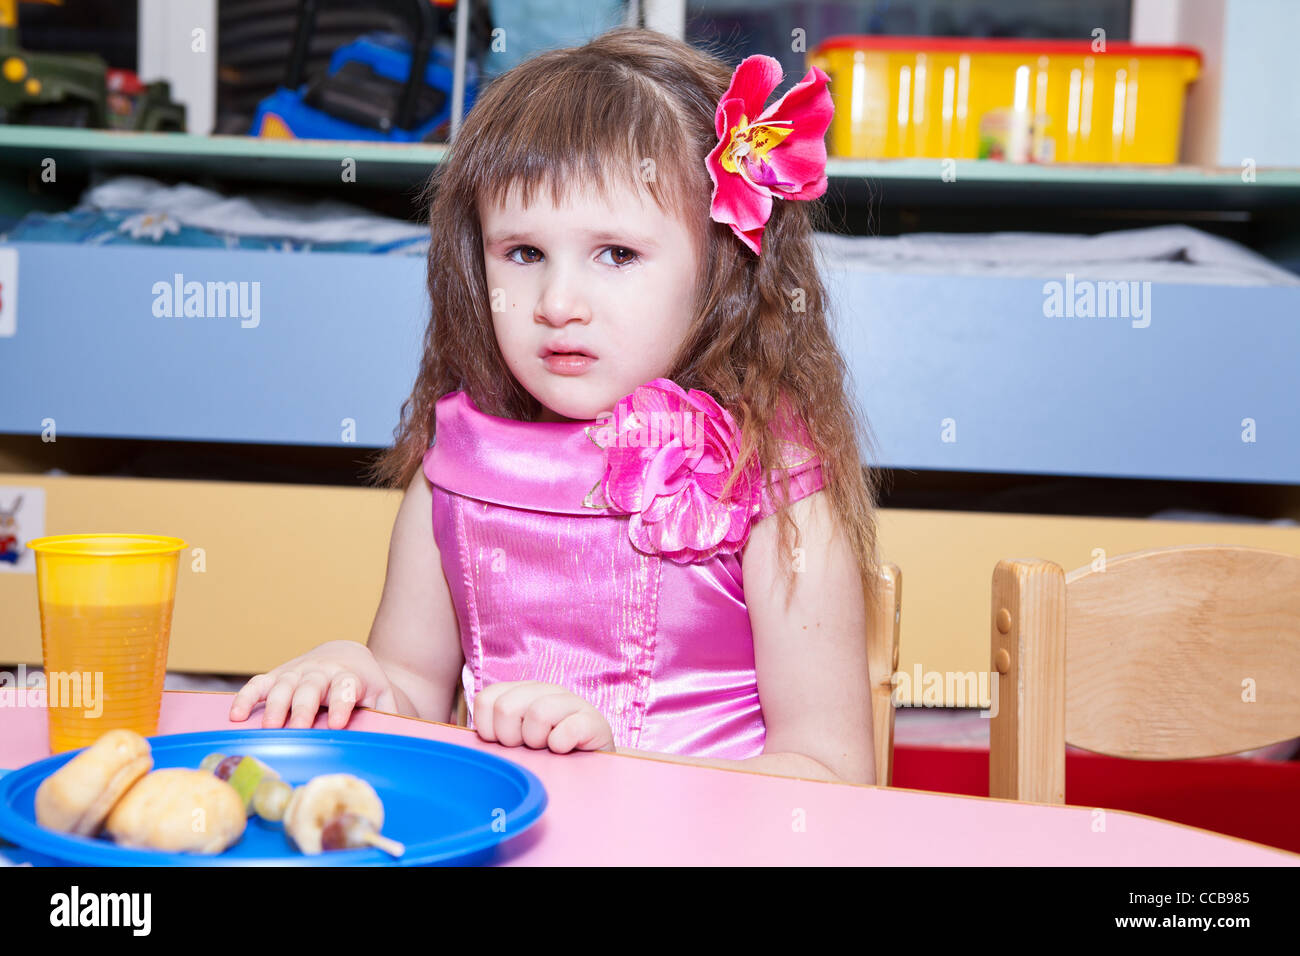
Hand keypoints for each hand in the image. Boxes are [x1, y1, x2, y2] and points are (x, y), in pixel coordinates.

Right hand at [229, 640, 399, 729]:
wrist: (346, 655)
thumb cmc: (363, 685)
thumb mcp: (381, 696)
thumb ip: (386, 716)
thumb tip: (392, 742)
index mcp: (349, 677)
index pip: (346, 686)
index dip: (342, 703)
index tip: (338, 722)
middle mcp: (321, 672)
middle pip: (310, 687)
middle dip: (302, 708)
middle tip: (295, 729)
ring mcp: (297, 672)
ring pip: (283, 685)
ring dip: (274, 706)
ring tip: (268, 728)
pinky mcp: (278, 675)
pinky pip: (258, 684)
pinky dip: (246, 697)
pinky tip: (236, 716)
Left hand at [472, 681, 614, 753]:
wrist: (592, 768)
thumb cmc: (547, 757)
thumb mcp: (515, 742)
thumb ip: (492, 733)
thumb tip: (463, 736)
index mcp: (521, 692)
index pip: (486, 700)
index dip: (488, 729)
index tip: (503, 744)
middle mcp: (545, 690)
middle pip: (506, 707)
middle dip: (511, 737)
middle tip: (527, 747)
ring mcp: (571, 702)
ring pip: (537, 713)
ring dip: (537, 741)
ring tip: (546, 748)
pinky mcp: (593, 721)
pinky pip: (567, 729)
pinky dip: (561, 745)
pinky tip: (564, 750)